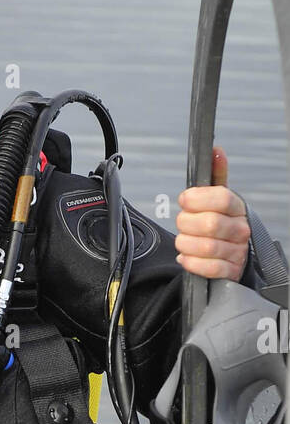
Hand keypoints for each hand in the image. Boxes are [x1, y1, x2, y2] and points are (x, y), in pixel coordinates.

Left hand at [175, 145, 249, 280]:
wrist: (231, 254)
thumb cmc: (221, 222)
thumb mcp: (217, 198)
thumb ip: (215, 176)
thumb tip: (216, 152)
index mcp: (237, 207)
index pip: (222, 198)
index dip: (198, 198)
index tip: (185, 200)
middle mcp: (240, 229)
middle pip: (210, 224)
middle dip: (187, 224)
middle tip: (182, 223)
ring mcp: (237, 251)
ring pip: (206, 247)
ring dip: (186, 244)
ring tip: (183, 241)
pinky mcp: (230, 271)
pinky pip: (209, 268)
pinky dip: (192, 263)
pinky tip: (186, 257)